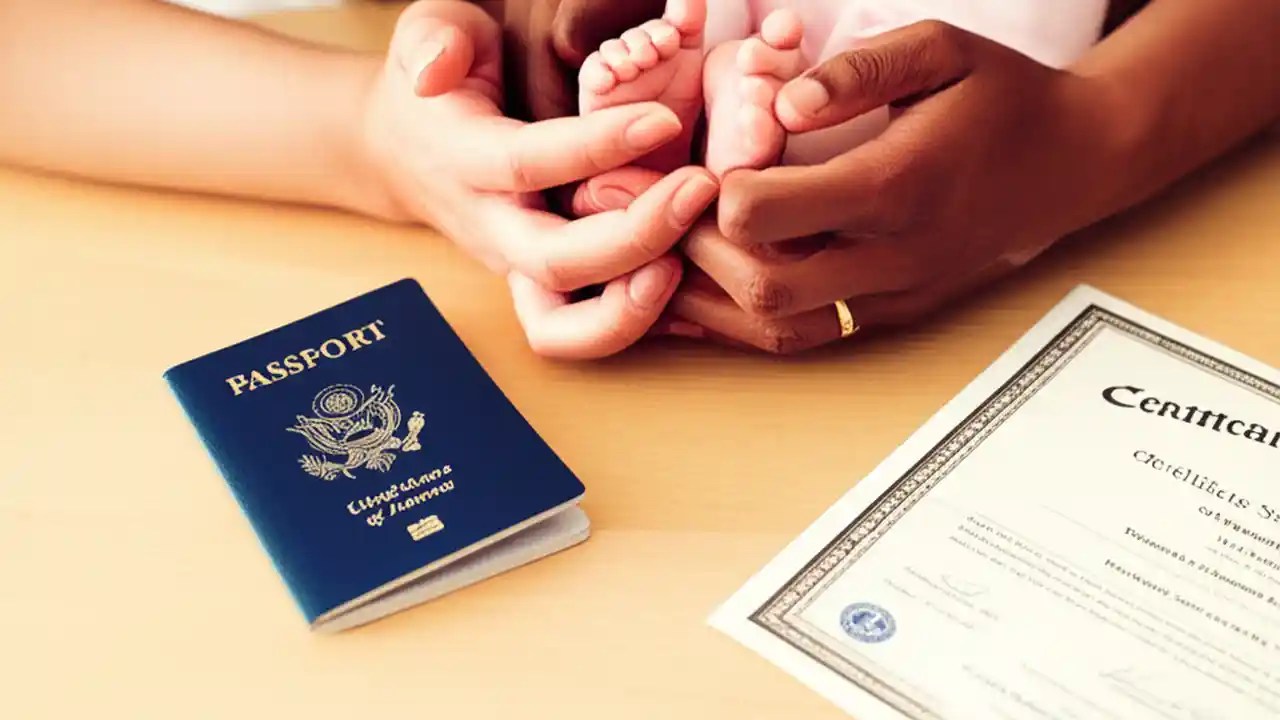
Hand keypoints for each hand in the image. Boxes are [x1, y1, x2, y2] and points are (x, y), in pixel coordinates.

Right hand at [360, 1, 718, 358]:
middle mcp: (490, 226)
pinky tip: (696, 306)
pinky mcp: (539, 288)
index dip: (596, 147)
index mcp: (464, 159)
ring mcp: (514, 266)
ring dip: (628, 311)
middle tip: (699, 188)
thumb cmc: (439, 83)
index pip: (528, 163)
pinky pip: (581, 331)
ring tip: (689, 262)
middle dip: (633, 237)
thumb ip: (435, 39)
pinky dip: (638, 327)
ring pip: (559, 327)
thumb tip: (435, 72)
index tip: (664, 119)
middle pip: (553, 262)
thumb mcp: (430, 33)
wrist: (404, 150)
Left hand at [653, 20, 1134, 352]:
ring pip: (777, 329)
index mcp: (894, 186)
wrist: (1074, 162)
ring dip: (717, 296)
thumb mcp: (940, 49)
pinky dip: (749, 318)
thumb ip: (856, 72)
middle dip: (700, 249)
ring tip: (690, 245)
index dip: (715, 190)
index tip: (710, 159)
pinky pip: (806, 336)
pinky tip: (719, 282)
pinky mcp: (893, 313)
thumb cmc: (1002, 98)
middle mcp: (892, 257)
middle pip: (759, 287)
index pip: (762, 216)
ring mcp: (894, 295)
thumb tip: (781, 107)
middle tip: (688, 207)